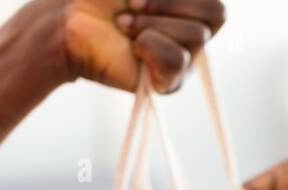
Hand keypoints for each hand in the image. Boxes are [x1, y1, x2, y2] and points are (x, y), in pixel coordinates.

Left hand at [54, 0, 224, 92]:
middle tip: (132, 8)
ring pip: (196, 37)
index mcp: (191, 10)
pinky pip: (177, 60)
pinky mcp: (168, 83)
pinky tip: (133, 49)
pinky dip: (150, 46)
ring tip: (125, 26)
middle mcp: (193, 36)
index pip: (218, 6)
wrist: (70, 19)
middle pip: (215, 15)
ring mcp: (183, 61)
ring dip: (152, 24)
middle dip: (168, 4)